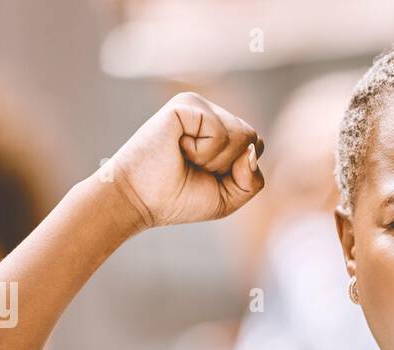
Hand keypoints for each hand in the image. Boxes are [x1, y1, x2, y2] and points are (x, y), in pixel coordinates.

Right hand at [106, 92, 265, 228]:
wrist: (138, 200)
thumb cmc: (179, 199)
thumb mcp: (228, 198)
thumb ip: (252, 179)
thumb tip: (251, 149)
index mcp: (220, 130)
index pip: (255, 145)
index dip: (239, 172)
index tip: (207, 178)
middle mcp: (210, 113)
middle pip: (252, 138)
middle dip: (228, 166)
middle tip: (194, 168)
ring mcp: (197, 105)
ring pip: (241, 135)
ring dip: (215, 160)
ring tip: (185, 158)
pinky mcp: (185, 104)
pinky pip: (220, 131)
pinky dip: (203, 152)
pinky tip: (178, 148)